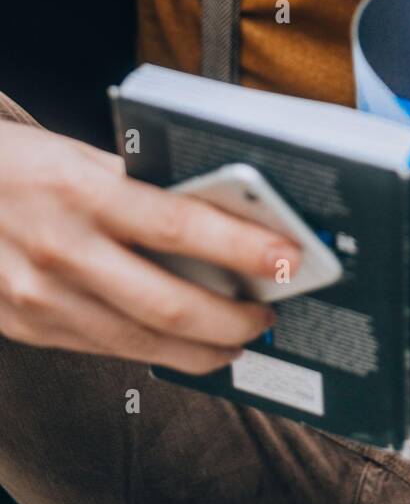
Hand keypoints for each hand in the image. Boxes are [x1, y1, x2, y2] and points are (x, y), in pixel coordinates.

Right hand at [0, 120, 301, 373]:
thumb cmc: (15, 165)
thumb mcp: (76, 154)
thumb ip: (139, 182)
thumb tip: (218, 205)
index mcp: (79, 191)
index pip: (177, 225)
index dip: (240, 246)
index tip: (288, 257)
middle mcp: (60, 250)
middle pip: (167, 302)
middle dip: (232, 318)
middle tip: (269, 314)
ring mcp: (40, 298)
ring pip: (140, 341)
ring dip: (201, 347)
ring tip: (239, 339)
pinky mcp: (28, 328)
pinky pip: (106, 348)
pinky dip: (155, 350)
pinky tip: (182, 344)